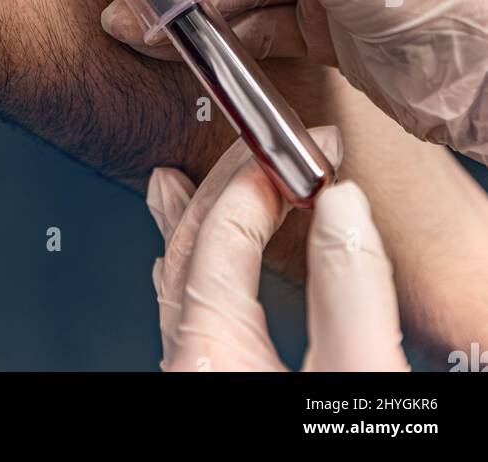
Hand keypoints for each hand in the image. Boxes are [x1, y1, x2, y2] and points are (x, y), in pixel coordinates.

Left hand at [147, 127, 407, 371]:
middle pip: (189, 251)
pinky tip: (206, 284)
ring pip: (182, 289)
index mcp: (209, 354)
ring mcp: (203, 379)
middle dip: (219, 187)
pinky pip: (196, 326)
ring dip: (190, 229)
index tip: (309, 147)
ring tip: (174, 188)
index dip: (260, 177)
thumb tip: (342, 205)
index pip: (219, 234)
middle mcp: (191, 367)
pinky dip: (201, 281)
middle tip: (251, 143)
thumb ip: (350, 292)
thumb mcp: (358, 372)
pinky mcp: (224, 389)